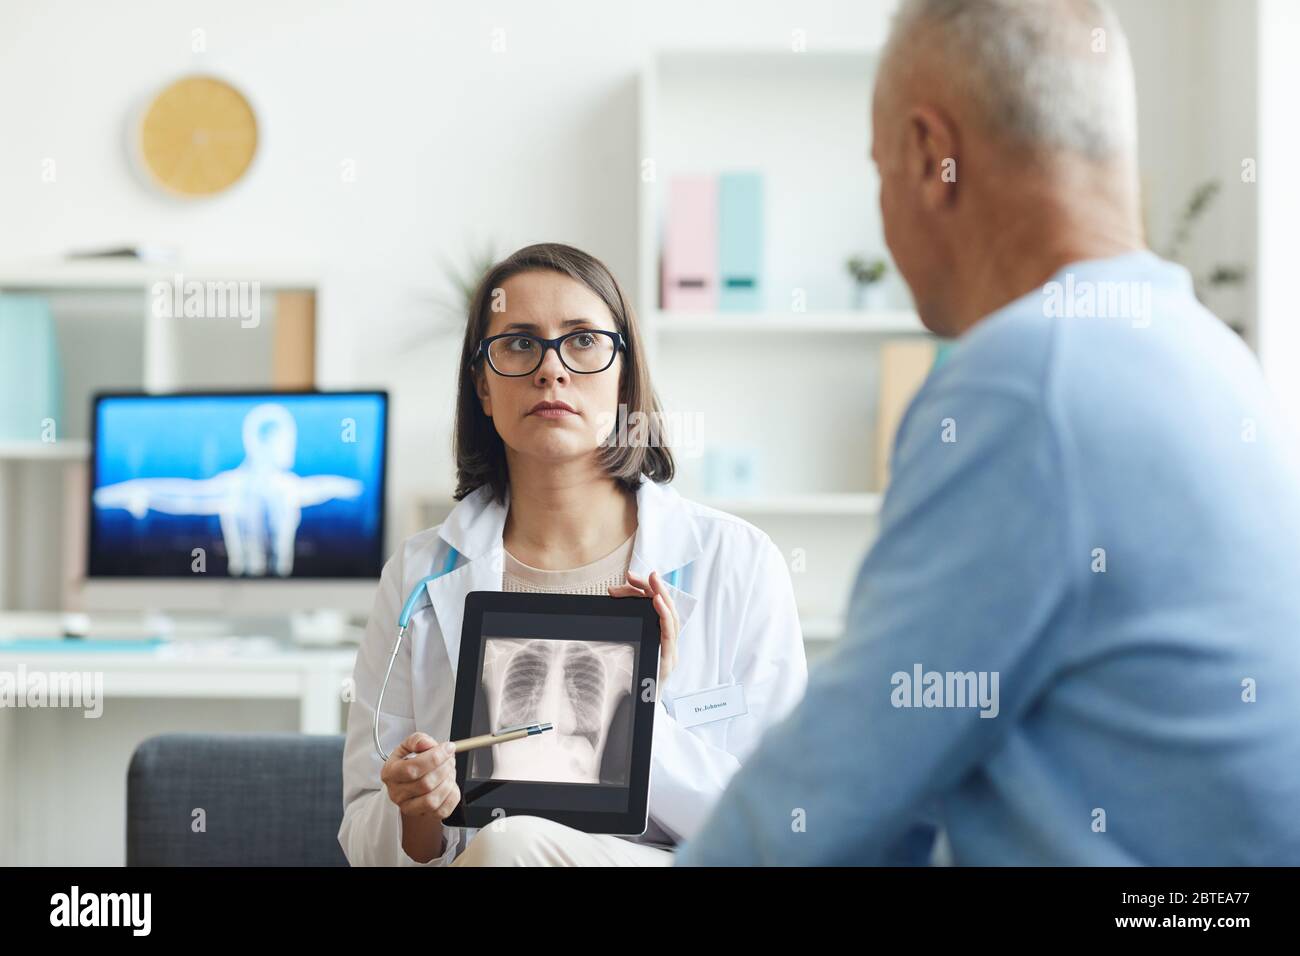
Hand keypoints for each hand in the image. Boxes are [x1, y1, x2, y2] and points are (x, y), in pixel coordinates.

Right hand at [382, 732, 460, 858]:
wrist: (413, 782)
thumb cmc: (412, 763)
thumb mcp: (409, 746)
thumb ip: (417, 740)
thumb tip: (425, 743)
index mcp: (390, 773)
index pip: (412, 769)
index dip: (434, 758)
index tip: (448, 748)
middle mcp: (396, 793)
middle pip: (425, 784)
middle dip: (444, 768)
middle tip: (450, 758)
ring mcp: (409, 808)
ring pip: (432, 800)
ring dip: (448, 782)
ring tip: (449, 770)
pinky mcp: (425, 816)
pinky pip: (443, 811)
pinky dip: (452, 795)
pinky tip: (450, 783)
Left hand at [610, 569, 679, 686]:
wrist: (638, 714)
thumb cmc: (631, 687)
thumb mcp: (626, 654)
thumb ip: (623, 634)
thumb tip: (607, 608)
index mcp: (659, 642)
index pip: (655, 610)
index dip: (645, 591)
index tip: (630, 579)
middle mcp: (668, 645)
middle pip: (665, 609)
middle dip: (652, 588)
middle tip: (637, 574)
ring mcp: (670, 653)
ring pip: (672, 617)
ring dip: (662, 595)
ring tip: (652, 580)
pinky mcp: (668, 661)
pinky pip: (670, 634)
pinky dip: (665, 615)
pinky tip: (657, 601)